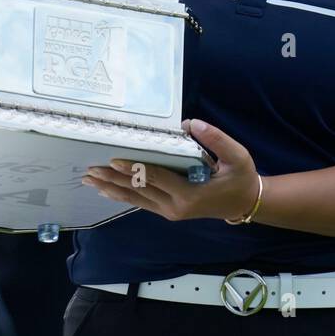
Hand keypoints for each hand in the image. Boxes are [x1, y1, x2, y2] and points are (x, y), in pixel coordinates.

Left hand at [82, 118, 260, 221]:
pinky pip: (141, 203)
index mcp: (189, 194)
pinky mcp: (168, 212)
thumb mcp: (238, 156)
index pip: (155, 178)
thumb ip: (216, 140)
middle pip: (138, 190)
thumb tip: (190, 123)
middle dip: (112, 179)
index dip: (133, 168)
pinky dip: (122, 195)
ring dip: (111, 189)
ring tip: (89, 181)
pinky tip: (106, 191)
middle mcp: (175, 207)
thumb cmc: (241, 178)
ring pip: (135, 199)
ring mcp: (170, 212)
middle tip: (89, 171)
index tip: (112, 159)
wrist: (245, 203)